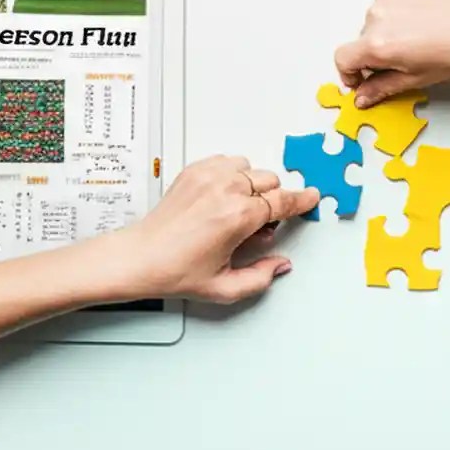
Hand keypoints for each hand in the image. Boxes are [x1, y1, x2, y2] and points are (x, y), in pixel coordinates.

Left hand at [115, 156, 318, 303]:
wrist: (139, 257)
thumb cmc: (175, 271)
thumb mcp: (225, 287)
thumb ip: (261, 278)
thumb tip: (280, 264)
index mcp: (238, 216)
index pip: (283, 201)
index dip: (301, 200)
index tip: (310, 197)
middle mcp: (226, 189)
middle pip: (270, 181)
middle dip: (271, 200)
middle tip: (257, 225)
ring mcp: (208, 176)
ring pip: (249, 168)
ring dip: (251, 185)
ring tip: (236, 210)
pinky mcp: (193, 171)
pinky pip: (226, 162)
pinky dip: (231, 175)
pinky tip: (221, 198)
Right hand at [335, 0, 449, 107]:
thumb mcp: (419, 78)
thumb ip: (383, 87)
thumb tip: (363, 97)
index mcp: (378, 45)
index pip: (343, 59)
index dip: (350, 74)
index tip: (362, 80)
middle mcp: (377, 16)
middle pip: (361, 40)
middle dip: (376, 53)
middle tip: (406, 60)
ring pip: (374, 19)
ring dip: (387, 29)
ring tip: (419, 36)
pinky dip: (396, 9)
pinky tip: (420, 17)